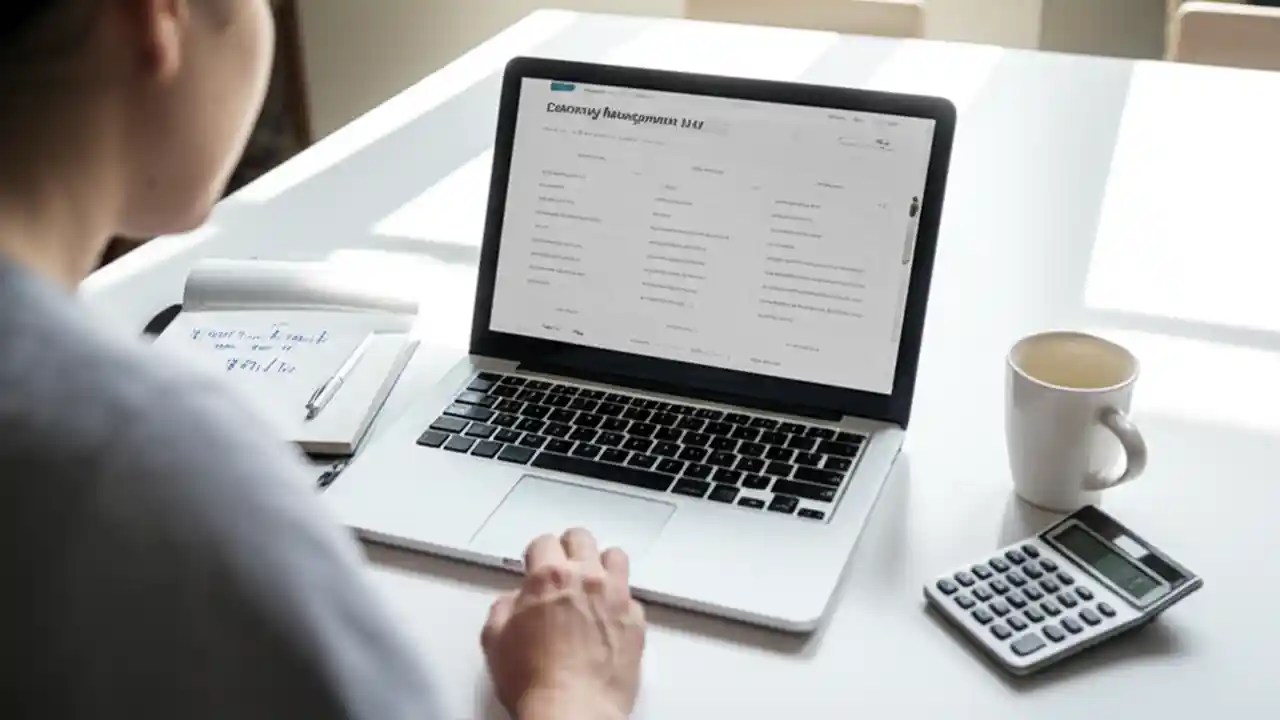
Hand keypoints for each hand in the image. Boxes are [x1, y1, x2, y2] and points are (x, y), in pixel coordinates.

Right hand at [481, 528, 645, 719]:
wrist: (573, 711)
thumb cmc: (534, 681)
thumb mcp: (495, 640)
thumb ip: (503, 607)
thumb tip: (515, 600)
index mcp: (549, 577)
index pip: (544, 542)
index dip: (536, 555)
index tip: (534, 567)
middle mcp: (587, 579)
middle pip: (582, 538)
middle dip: (568, 549)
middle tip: (563, 568)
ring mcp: (617, 597)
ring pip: (616, 556)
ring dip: (602, 565)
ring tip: (592, 583)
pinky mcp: (637, 621)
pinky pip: (631, 596)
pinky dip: (620, 602)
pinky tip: (608, 618)